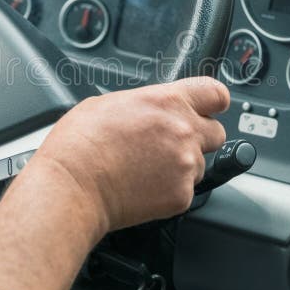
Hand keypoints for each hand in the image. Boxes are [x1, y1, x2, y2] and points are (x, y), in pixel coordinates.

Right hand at [30, 77, 229, 232]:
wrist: (72, 185)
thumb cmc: (80, 144)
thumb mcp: (108, 102)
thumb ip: (144, 104)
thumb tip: (150, 110)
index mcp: (167, 101)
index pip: (216, 94)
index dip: (214, 102)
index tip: (210, 108)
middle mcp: (183, 131)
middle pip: (217, 132)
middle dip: (199, 137)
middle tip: (172, 143)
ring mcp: (185, 165)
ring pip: (201, 164)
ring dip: (182, 166)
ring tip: (148, 168)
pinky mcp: (181, 195)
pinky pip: (187, 190)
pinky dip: (170, 190)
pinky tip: (144, 186)